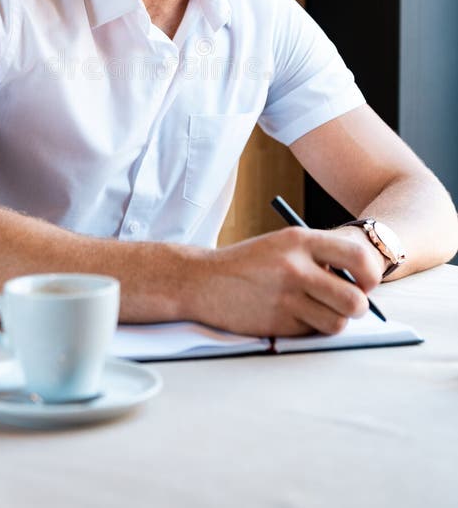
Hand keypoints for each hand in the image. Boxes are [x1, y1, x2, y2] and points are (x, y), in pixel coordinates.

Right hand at [192, 227, 382, 336]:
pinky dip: (309, 328)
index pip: (358, 256)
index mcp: (300, 239)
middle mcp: (296, 266)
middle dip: (357, 307)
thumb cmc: (248, 264)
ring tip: (317, 310)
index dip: (370, 275)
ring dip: (333, 321)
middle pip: (354, 299)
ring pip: (338, 322)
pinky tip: (291, 315)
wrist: (202, 281)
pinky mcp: (278, 323)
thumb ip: (318, 257)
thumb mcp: (282, 245)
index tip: (363, 282)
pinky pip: (312, 332)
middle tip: (347, 304)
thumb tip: (361, 284)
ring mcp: (286, 297)